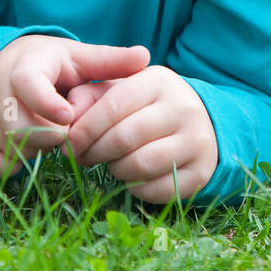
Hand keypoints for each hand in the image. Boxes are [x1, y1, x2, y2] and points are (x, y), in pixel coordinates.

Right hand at [0, 34, 150, 178]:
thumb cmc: (49, 65)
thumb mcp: (76, 58)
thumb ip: (108, 62)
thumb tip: (144, 56)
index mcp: (25, 66)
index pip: (27, 83)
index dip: (47, 103)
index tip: (70, 117)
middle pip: (20, 127)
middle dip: (51, 137)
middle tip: (68, 134)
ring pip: (7, 148)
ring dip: (36, 152)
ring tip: (50, 139)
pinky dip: (10, 167)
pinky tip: (28, 155)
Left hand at [65, 64, 218, 203]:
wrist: (202, 123)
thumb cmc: (148, 106)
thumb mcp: (124, 89)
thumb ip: (91, 96)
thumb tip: (67, 115)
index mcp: (160, 81)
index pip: (114, 105)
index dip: (85, 129)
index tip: (68, 144)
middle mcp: (183, 108)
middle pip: (125, 138)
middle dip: (95, 152)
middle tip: (82, 158)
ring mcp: (196, 141)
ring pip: (140, 166)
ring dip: (115, 170)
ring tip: (110, 164)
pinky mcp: (200, 171)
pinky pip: (155, 189)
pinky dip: (135, 188)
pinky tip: (132, 177)